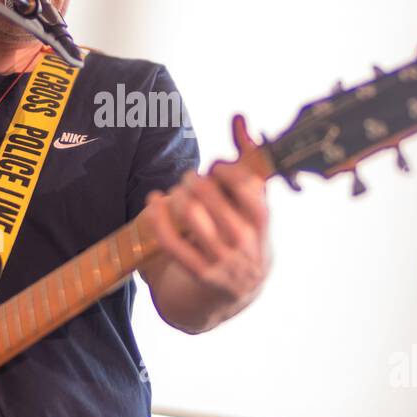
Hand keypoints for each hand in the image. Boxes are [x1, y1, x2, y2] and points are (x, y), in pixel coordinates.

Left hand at [140, 115, 271, 312]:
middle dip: (195, 181)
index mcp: (262, 225)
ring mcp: (223, 262)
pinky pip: (172, 242)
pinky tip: (153, 203)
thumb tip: (238, 118)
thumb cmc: (241, 239)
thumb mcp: (250, 205)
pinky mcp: (198, 275)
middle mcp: (246, 245)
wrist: (228, 298)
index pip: (249, 190)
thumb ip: (246, 160)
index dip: (226, 171)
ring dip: (177, 197)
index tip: (215, 167)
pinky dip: (158, 218)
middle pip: (214, 200)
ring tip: (177, 191)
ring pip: (193, 218)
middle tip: (189, 178)